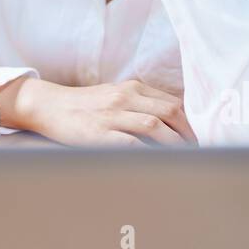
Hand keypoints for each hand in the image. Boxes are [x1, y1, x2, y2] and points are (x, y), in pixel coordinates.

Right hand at [0, 77, 197, 146]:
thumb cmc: (85, 106)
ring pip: (154, 124)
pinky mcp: (99, 133)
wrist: (49, 106)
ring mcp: (112, 114)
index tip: (200, 137)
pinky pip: (130, 142)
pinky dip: (148, 152)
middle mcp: (124, 97)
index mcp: (131, 88)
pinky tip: (157, 161)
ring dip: (174, 142)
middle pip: (169, 111)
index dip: (191, 121)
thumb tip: (171, 122)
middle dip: (188, 132)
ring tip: (184, 157)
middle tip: (198, 150)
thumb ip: (140, 103)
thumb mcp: (115, 95)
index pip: (172, 102)